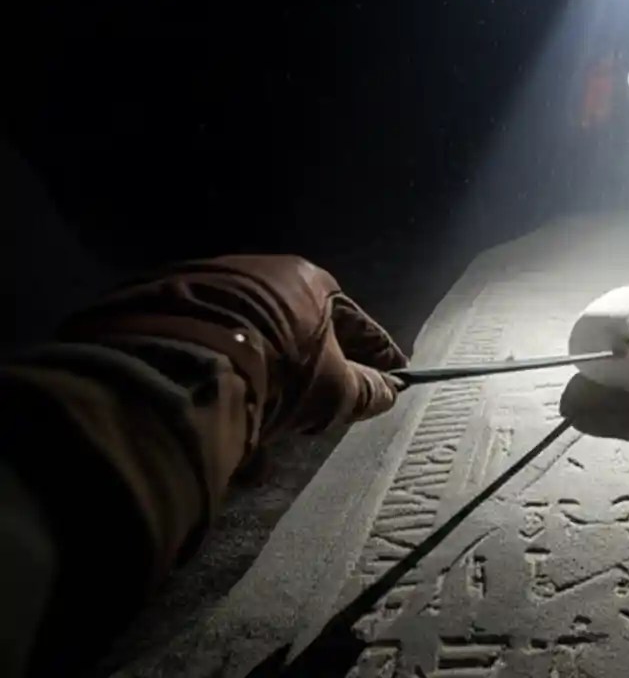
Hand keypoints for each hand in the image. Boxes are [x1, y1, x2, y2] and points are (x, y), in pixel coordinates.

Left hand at [62, 255, 407, 437]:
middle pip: (301, 331)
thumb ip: (367, 391)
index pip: (359, 323)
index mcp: (310, 281)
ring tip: (267, 425)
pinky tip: (224, 413)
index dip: (380, 355)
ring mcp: (209, 285)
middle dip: (315, 372)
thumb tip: (390, 390)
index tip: (396, 376)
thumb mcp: (333, 390)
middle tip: (324, 407)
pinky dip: (223, 377)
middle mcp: (260, 272)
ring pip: (254, 341)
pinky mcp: (164, 305)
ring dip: (267, 381)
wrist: (178, 361)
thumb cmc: (278, 372)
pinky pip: (211, 347)